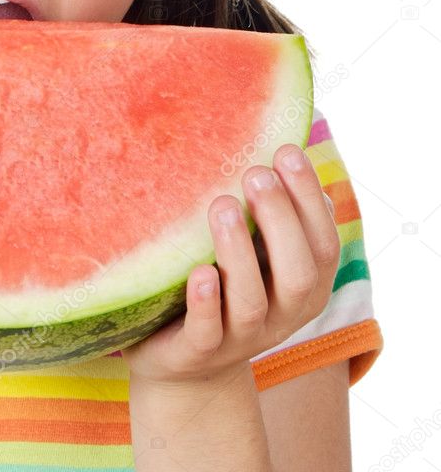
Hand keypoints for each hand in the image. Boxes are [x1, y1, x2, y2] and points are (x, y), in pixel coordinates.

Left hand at [122, 143, 340, 386]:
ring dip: (238, 251)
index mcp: (302, 285)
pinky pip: (206, 332)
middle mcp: (280, 314)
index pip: (322, 242)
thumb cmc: (223, 285)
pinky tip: (199, 272)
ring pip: (250, 300)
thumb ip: (269, 213)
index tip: (287, 150)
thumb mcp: (255, 252)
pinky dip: (206, 302)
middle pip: (298, 273)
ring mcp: (239, 338)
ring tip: (221, 204)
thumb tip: (281, 143)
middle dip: (280, 220)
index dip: (309, 199)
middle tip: (255, 173)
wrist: (183, 363)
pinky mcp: (196, 352)